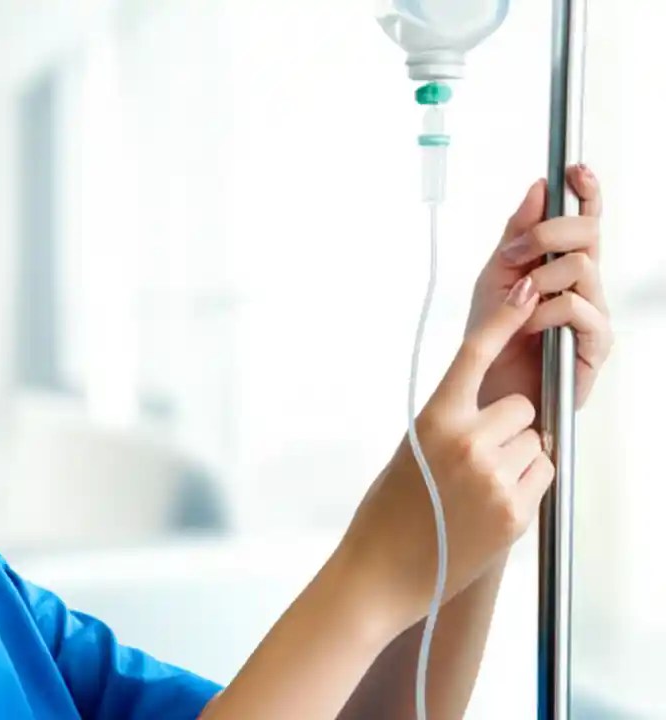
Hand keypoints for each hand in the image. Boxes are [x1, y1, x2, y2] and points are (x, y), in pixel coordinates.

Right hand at [339, 282, 553, 632]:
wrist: (380, 573)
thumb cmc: (388, 512)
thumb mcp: (410, 452)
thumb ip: (452, 424)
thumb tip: (505, 413)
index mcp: (433, 421)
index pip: (474, 356)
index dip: (504, 319)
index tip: (528, 291)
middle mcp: (466, 443)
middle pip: (520, 408)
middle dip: (508, 427)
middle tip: (474, 458)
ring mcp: (494, 478)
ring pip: (535, 441)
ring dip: (518, 457)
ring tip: (478, 488)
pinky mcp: (515, 511)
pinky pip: (542, 474)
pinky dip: (525, 484)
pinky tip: (490, 506)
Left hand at [469, 166, 612, 408]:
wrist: (485, 390)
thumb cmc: (492, 338)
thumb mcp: (495, 277)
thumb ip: (517, 234)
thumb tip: (539, 188)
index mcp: (561, 266)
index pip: (586, 220)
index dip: (588, 191)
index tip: (576, 169)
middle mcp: (584, 286)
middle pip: (589, 233)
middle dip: (547, 234)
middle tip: (513, 258)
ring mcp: (594, 313)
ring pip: (583, 266)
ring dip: (540, 280)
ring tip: (518, 305)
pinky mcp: (595, 344)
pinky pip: (578, 308)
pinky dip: (545, 312)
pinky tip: (529, 328)